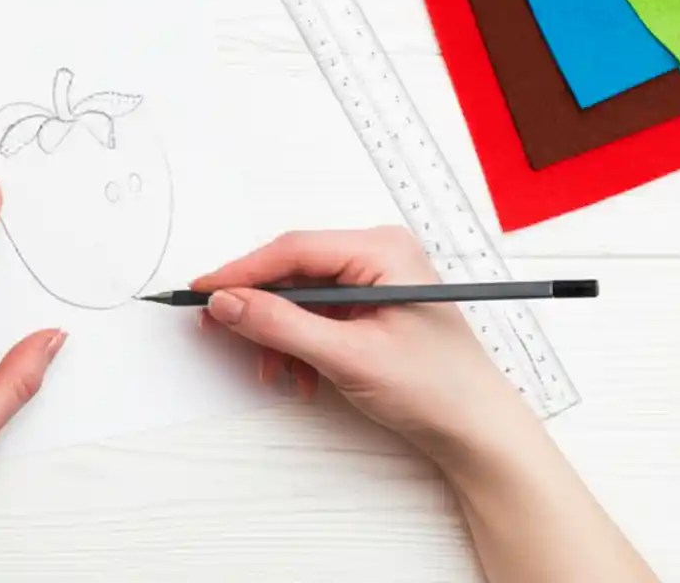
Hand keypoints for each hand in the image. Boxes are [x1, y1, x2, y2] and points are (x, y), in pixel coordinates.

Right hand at [192, 227, 531, 462]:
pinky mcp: (367, 305)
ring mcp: (373, 280)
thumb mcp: (348, 356)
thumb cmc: (439, 388)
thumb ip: (282, 325)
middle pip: (292, 270)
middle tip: (220, 327)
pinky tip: (300, 372)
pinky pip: (314, 314)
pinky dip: (297, 343)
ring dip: (279, 334)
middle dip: (259, 308)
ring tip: (277, 369)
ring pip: (298, 296)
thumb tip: (230, 303)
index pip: (294, 250)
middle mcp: (378, 255)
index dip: (242, 271)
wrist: (474, 428)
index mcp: (383, 250)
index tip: (204, 290)